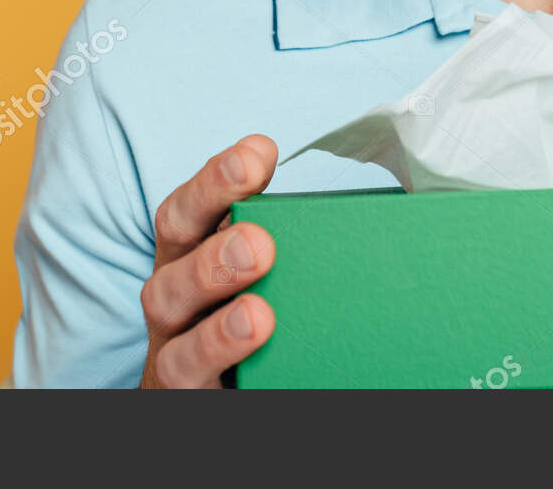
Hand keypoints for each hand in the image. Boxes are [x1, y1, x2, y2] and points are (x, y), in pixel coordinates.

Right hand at [139, 135, 278, 387]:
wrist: (220, 393)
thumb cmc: (255, 322)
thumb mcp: (268, 274)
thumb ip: (297, 243)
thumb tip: (382, 211)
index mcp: (188, 258)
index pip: (185, 214)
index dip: (214, 181)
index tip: (258, 154)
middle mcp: (172, 302)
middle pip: (169, 276)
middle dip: (212, 255)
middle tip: (260, 242)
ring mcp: (174, 355)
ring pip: (172, 339)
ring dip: (215, 329)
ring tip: (258, 315)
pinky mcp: (187, 398)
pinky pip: (190, 385)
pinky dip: (217, 364)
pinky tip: (253, 357)